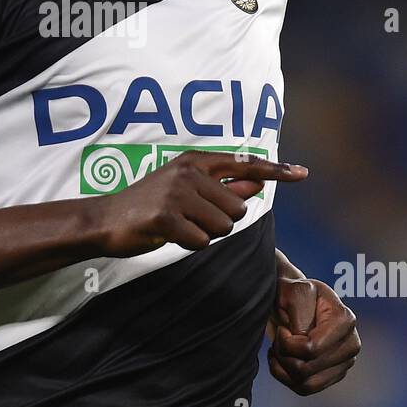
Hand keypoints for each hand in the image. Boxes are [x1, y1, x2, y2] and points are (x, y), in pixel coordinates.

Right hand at [92, 151, 308, 257]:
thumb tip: (257, 185)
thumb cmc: (149, 206)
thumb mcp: (186, 189)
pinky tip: (169, 235)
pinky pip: (201, 241)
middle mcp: (189, 172)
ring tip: (179, 225)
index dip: (275, 170)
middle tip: (190, 219)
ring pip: (222, 227)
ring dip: (205, 235)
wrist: (105, 220)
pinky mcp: (167, 216)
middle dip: (220, 223)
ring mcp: (177, 193)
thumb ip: (222, 188)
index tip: (302, 173)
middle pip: (238, 209)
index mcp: (195, 162)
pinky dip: (189, 245)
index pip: (244, 164)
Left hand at [266, 269, 360, 395]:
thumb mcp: (294, 291)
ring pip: (306, 384)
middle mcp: (350, 344)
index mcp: (345, 320)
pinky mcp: (333, 375)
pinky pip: (305, 389)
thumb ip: (299, 311)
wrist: (295, 302)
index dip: (287, 343)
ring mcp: (344, 362)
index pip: (311, 349)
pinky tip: (281, 359)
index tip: (282, 328)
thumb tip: (302, 337)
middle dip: (283, 354)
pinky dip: (286, 378)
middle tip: (278, 337)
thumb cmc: (295, 294)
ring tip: (278, 349)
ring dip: (283, 368)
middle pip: (306, 369)